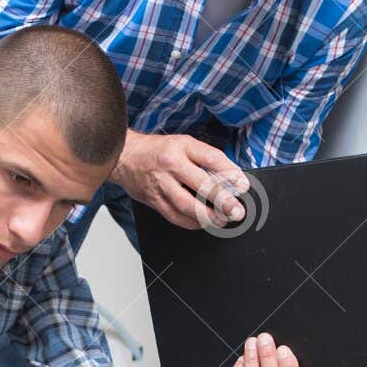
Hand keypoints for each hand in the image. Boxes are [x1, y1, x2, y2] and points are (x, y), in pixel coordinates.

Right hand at [114, 131, 248, 229]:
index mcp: (182, 147)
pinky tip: (202, 223)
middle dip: (222, 200)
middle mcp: (171, 165)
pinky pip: (175, 216)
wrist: (124, 156)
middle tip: (236, 210)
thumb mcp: (183, 144)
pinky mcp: (154, 200)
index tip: (243, 185)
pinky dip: (191, 222)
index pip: (211, 158)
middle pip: (201, 185)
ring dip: (208, 216)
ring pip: (187, 205)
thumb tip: (229, 177)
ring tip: (222, 220)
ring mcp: (161, 185)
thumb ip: (204, 159)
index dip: (230, 173)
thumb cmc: (157, 150)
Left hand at [229, 333, 309, 366]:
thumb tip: (281, 345)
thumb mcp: (292, 351)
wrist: (269, 359)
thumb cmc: (282, 355)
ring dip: (251, 361)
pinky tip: (242, 358)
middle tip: (264, 339)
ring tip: (252, 343)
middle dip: (267, 357)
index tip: (283, 349)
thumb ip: (289, 351)